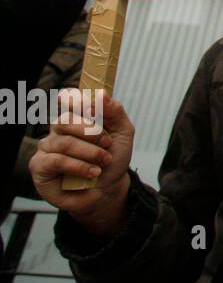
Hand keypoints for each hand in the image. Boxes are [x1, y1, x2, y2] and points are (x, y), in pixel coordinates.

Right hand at [30, 93, 134, 236]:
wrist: (109, 188)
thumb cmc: (112, 159)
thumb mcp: (123, 134)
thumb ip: (115, 112)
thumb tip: (101, 94)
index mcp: (77, 117)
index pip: (69, 99)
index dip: (77, 100)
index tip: (93, 106)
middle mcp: (58, 130)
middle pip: (66, 120)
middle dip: (91, 132)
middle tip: (107, 144)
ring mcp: (47, 147)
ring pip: (64, 142)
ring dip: (90, 153)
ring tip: (103, 162)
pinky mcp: (39, 166)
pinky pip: (56, 160)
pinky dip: (78, 166)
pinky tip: (91, 173)